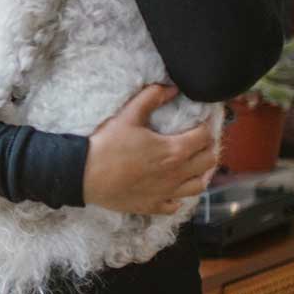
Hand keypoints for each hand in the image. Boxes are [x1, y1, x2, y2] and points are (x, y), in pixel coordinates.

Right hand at [82, 83, 216, 215]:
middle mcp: (177, 173)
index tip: (200, 121)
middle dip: (207, 148)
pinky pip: (175, 205)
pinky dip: (177, 197)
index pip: (204, 136)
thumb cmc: (107, 145)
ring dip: (200, 174)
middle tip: (198, 140)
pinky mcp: (153, 206)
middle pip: (209, 161)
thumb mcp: (128, 115)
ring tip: (191, 165)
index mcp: (174, 150)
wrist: (84, 175)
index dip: (205, 126)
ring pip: (199, 186)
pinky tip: (170, 188)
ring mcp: (166, 193)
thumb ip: (151, 98)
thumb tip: (172, 87)